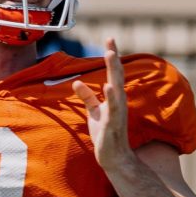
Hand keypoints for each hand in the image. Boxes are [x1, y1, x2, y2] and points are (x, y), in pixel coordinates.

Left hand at [72, 38, 134, 174]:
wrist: (113, 157)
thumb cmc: (105, 134)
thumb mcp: (93, 112)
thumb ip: (87, 97)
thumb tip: (76, 81)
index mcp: (114, 97)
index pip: (113, 72)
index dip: (111, 56)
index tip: (109, 39)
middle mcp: (118, 101)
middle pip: (117, 75)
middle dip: (113, 57)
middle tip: (111, 40)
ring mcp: (117, 112)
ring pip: (116, 87)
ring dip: (113, 71)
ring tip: (111, 55)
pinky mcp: (112, 124)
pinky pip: (112, 109)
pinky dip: (110, 97)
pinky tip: (107, 87)